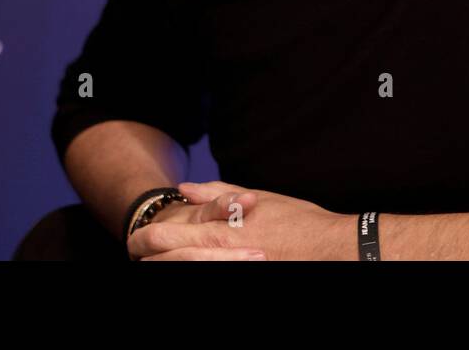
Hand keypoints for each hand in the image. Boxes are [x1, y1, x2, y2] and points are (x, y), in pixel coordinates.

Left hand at [138, 180, 354, 260]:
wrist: (331, 248)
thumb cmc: (297, 221)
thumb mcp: (256, 200)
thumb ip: (218, 195)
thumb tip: (184, 189)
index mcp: (217, 231)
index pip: (163, 238)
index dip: (144, 241)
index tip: (137, 241)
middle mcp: (218, 254)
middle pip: (165, 262)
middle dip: (146, 257)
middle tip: (137, 254)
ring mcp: (229, 270)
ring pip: (180, 273)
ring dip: (166, 268)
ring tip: (155, 265)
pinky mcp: (244, 279)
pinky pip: (208, 279)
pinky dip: (192, 274)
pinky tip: (188, 272)